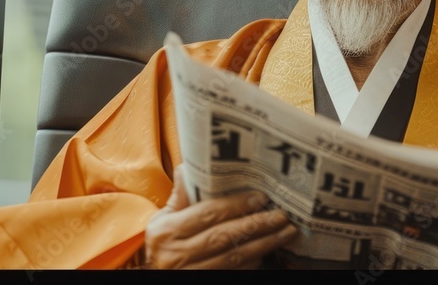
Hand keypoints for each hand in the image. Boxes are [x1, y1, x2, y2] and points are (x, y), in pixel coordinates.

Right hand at [143, 165, 298, 268]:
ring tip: (285, 232)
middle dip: (257, 224)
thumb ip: (180, 196)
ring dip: (264, 244)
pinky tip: (268, 250)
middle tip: (281, 215)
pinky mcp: (204, 282)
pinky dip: (253, 261)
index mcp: (166, 231)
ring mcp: (190, 272)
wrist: (153, 277)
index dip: (235, 204)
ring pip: (234, 257)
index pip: (207, 213)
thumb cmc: (163, 244)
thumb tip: (189, 165)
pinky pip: (234, 272)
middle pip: (224, 236)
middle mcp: (176, 254)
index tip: (260, 197)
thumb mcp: (162, 220)